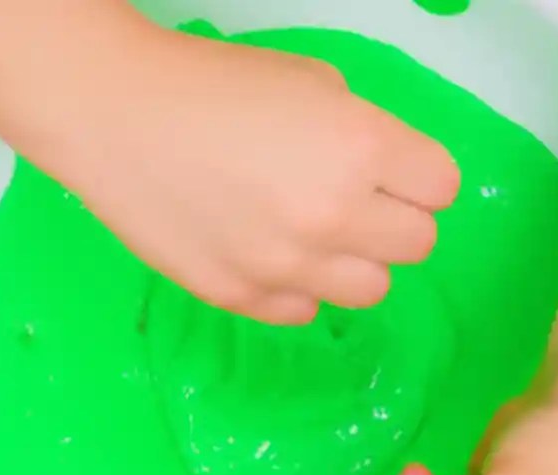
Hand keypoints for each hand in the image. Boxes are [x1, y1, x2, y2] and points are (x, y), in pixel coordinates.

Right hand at [36, 24, 460, 324]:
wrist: (115, 114)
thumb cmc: (213, 84)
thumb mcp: (312, 82)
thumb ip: (362, 133)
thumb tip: (384, 176)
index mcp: (360, 148)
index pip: (442, 188)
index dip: (419, 175)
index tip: (392, 170)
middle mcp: (334, 215)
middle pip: (418, 245)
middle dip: (393, 219)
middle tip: (352, 198)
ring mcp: (286, 265)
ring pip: (370, 289)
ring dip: (353, 261)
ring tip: (311, 231)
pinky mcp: (240, 296)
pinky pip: (304, 310)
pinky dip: (297, 286)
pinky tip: (266, 248)